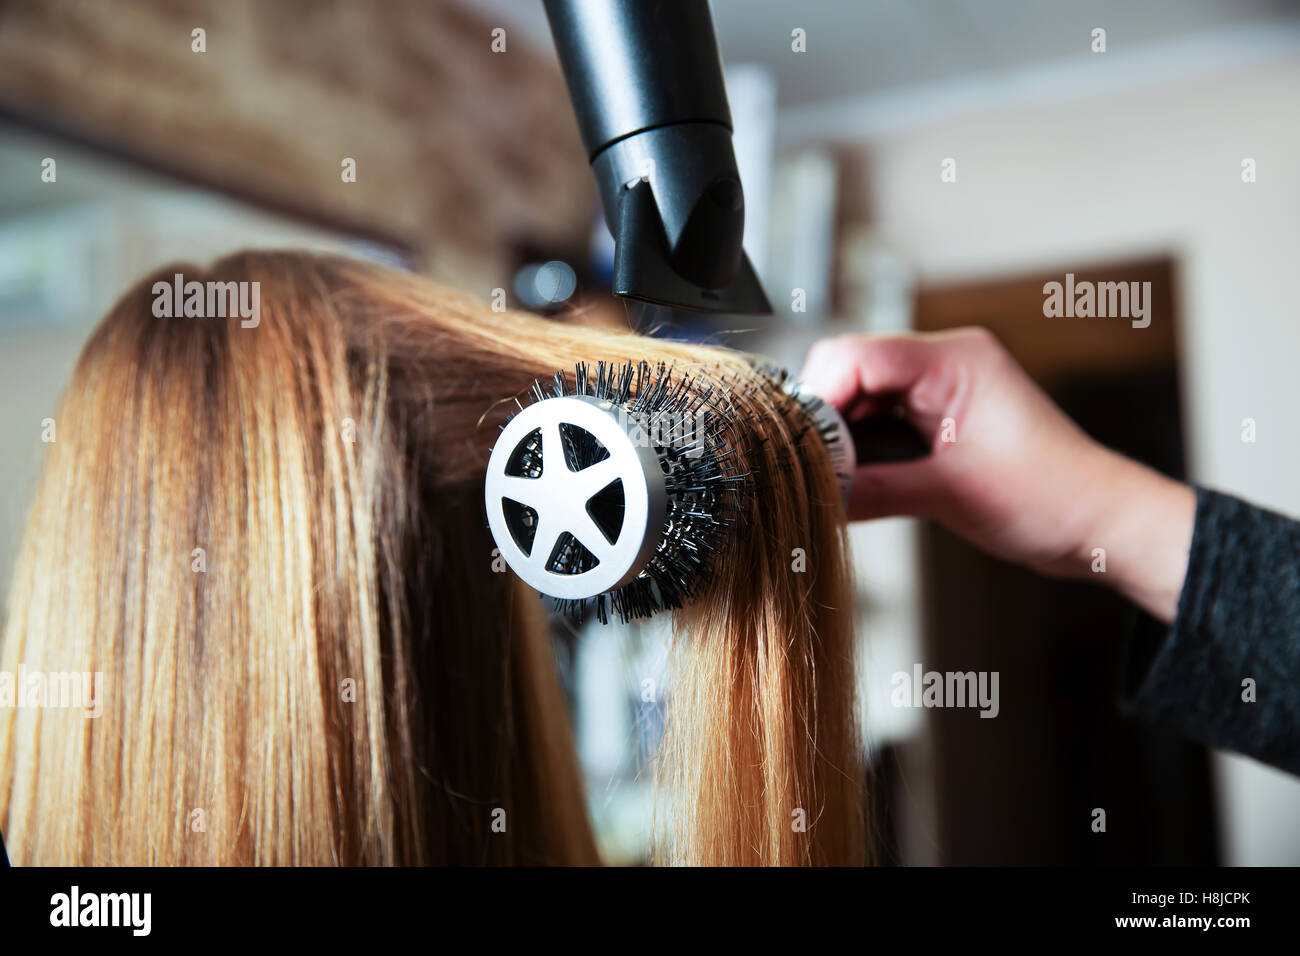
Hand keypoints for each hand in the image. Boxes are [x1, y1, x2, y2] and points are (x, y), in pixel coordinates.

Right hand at [801, 328, 1195, 623]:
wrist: (1099, 524)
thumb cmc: (1054, 497)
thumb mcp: (951, 495)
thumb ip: (874, 489)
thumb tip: (814, 493)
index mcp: (954, 360)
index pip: (856, 356)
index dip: (820, 397)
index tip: (803, 447)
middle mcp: (945, 363)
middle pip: (850, 371)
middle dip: (826, 421)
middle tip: (817, 470)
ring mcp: (941, 390)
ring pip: (860, 399)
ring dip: (844, 438)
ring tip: (837, 482)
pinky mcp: (939, 419)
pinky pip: (880, 421)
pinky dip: (863, 450)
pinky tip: (857, 482)